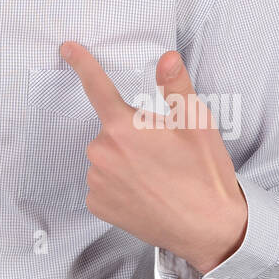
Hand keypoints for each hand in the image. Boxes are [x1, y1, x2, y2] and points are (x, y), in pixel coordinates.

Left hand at [59, 41, 247, 272]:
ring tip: (157, 176)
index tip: (67, 48)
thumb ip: (177, 87)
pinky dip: (118, 184)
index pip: (97, 87)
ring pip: (106, 156)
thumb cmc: (205, 175)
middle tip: (161, 153)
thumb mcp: (198, 124)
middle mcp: (103, 152)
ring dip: (124, 161)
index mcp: (125, 127)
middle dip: (130, 134)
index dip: (82, 63)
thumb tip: (167, 57)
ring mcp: (97, 181)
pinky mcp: (97, 204)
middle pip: (110, 129)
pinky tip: (143, 192)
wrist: (210, 230)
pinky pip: (102, 183)